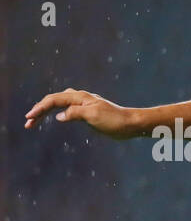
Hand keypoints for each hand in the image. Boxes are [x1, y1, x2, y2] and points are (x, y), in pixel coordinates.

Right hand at [25, 89, 140, 138]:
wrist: (131, 124)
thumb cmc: (115, 120)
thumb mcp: (93, 116)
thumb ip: (75, 113)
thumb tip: (59, 116)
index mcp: (80, 97)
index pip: (54, 100)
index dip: (40, 108)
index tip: (30, 117)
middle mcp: (80, 98)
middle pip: (54, 100)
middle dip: (40, 110)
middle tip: (28, 122)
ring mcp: (84, 105)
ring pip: (60, 103)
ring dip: (47, 111)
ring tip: (35, 120)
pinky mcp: (88, 112)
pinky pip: (68, 109)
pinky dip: (58, 111)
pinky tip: (55, 116)